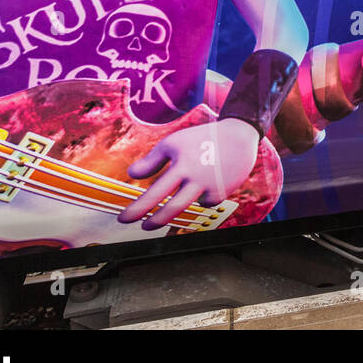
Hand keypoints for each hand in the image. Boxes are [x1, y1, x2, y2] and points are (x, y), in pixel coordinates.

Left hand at [118, 118, 259, 230]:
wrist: (239, 137)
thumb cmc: (202, 139)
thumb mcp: (174, 143)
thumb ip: (152, 160)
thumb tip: (132, 174)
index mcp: (183, 164)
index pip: (156, 192)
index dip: (138, 209)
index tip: (123, 219)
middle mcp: (197, 178)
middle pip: (173, 208)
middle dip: (154, 221)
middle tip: (142, 226)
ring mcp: (211, 187)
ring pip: (187, 209)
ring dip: (167, 218)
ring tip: (153, 221)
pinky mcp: (222, 193)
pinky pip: (203, 203)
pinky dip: (196, 199)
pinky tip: (201, 186)